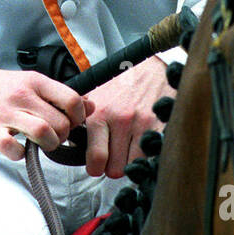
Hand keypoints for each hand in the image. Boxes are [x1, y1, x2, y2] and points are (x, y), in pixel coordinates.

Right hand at [0, 68, 92, 161]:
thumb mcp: (29, 83)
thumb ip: (58, 94)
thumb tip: (89, 105)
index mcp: (35, 81)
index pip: (72, 99)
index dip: (79, 117)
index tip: (72, 123)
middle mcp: (23, 95)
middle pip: (60, 121)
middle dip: (63, 136)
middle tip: (55, 137)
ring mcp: (6, 113)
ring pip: (43, 132)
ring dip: (48, 145)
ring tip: (41, 144)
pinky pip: (13, 148)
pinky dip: (20, 153)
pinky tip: (19, 150)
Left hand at [81, 56, 173, 178]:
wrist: (148, 65)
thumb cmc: (119, 83)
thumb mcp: (94, 96)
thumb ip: (82, 119)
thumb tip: (72, 144)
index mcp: (101, 114)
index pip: (96, 159)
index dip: (95, 167)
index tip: (97, 165)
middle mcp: (122, 121)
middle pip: (115, 169)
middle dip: (112, 167)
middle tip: (113, 158)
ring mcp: (143, 124)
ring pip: (134, 166)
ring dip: (130, 162)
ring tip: (127, 150)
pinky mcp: (161, 125)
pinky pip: (151, 156)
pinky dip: (146, 155)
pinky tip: (141, 145)